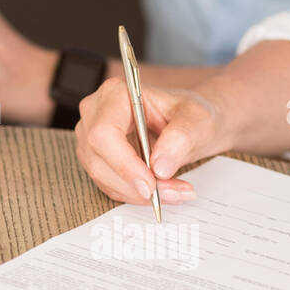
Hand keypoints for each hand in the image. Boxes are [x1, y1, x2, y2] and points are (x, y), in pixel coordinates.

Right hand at [74, 79, 228, 205]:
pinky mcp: (98, 160)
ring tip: (176, 192)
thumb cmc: (190, 115)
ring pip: (103, 177)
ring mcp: (92, 138)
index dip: (124, 163)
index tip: (151, 184)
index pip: (104, 133)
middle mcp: (96, 114)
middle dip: (136, 184)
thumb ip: (181, 137)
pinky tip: (162, 191)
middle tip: (175, 192)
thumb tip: (159, 167)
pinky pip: (110, 186)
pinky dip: (137, 195)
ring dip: (139, 194)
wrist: (189, 126)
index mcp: (116, 94)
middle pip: (99, 159)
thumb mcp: (197, 120)